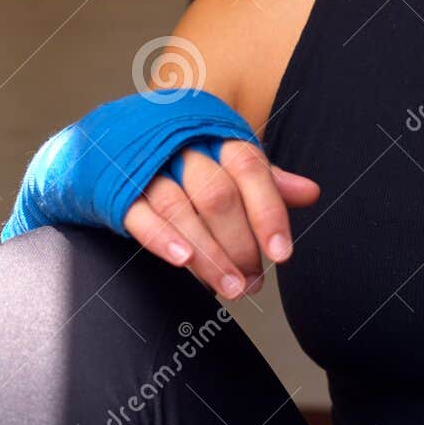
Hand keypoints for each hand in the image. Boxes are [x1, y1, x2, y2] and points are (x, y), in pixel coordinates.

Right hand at [122, 140, 319, 299]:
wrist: (113, 141)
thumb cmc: (180, 157)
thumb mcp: (225, 162)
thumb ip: (265, 180)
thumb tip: (310, 192)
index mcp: (215, 136)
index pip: (249, 168)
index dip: (268, 212)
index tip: (282, 254)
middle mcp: (183, 147)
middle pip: (218, 195)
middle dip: (240, 244)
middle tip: (253, 281)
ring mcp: (148, 167)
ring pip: (182, 209)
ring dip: (209, 254)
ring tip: (230, 288)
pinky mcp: (119, 190)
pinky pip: (140, 214)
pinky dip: (163, 238)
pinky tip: (183, 261)